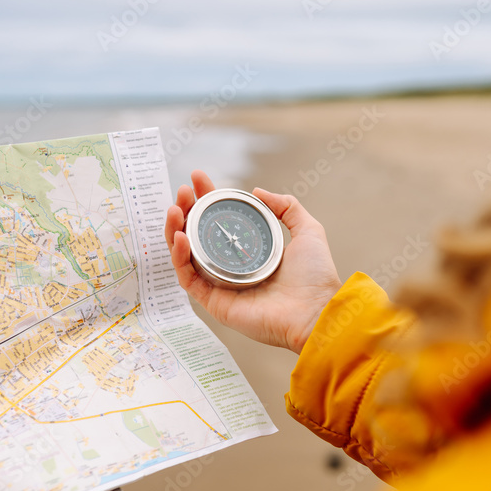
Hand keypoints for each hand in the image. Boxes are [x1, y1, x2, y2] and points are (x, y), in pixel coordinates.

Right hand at [165, 171, 342, 353]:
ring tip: (175, 209)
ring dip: (176, 231)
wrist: (315, 312)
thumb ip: (287, 207)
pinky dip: (180, 258)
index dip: (207, 200)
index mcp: (250, 252)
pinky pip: (188, 278)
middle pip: (198, 237)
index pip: (221, 222)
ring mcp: (221, 285)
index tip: (198, 179)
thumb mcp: (307, 230)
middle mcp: (233, 268)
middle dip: (186, 212)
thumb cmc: (315, 278)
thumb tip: (258, 191)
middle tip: (183, 191)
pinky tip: (181, 237)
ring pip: (187, 257)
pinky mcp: (214, 302)